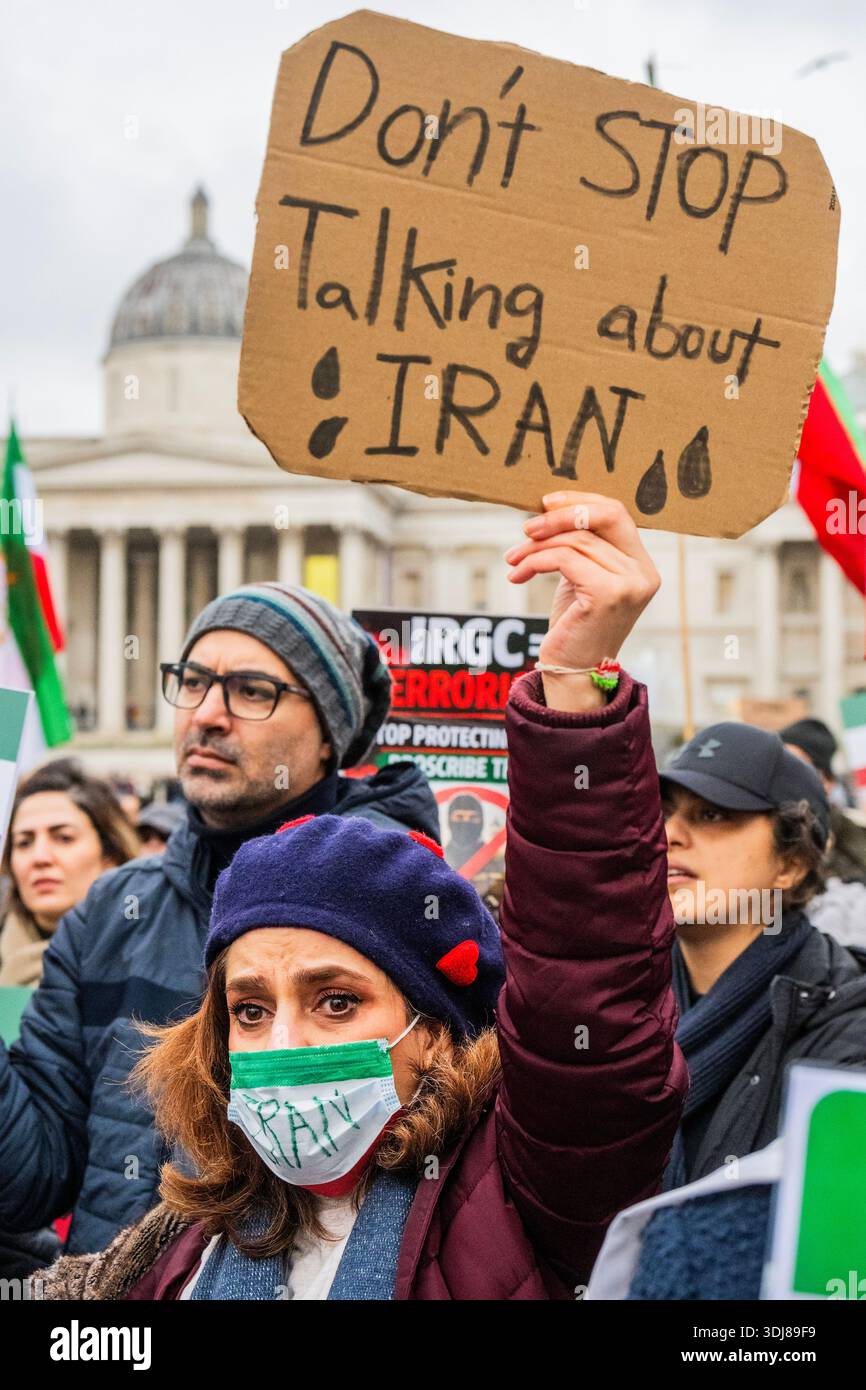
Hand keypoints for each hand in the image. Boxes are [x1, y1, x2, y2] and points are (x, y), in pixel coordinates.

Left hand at [504, 491, 659, 710]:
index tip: (546, 502)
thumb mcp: (581, 577)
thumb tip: (551, 507)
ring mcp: (629, 583)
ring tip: (512, 560)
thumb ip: (582, 545)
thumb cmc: (575, 625)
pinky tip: (517, 574)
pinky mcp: (607, 594)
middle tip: (526, 527)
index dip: (580, 501)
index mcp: (642, 564)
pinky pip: (563, 559)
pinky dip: (534, 561)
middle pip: (604, 517)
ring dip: (535, 546)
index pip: (617, 513)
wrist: (573, 671)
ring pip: (576, 541)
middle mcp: (643, 572)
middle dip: (561, 515)